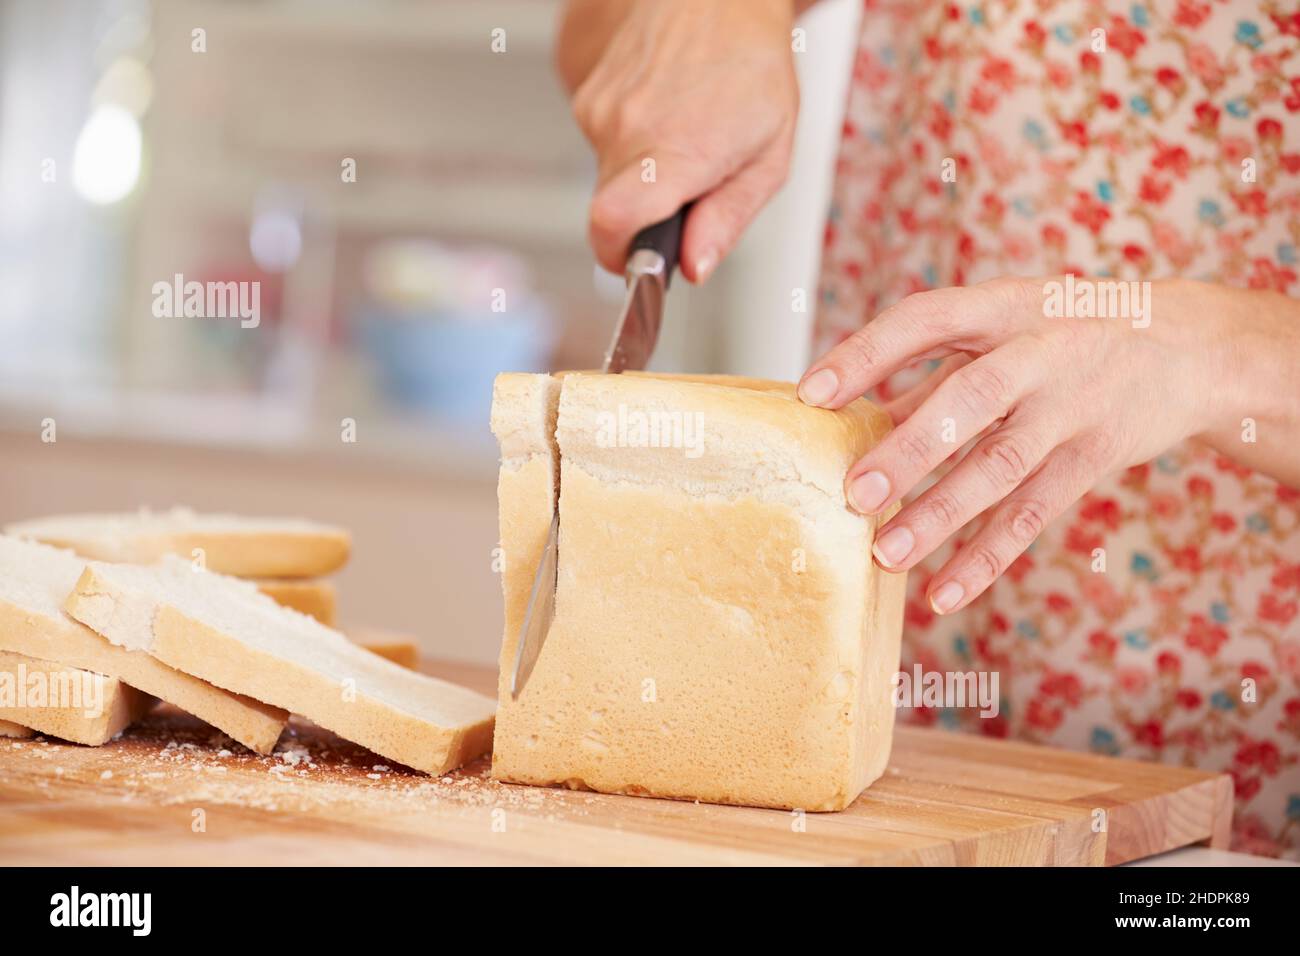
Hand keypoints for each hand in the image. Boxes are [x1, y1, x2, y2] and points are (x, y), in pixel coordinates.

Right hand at [562, 0, 799, 280]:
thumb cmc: (753, 67)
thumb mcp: (769, 158)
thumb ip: (727, 220)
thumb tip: (693, 266)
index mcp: (676, 150)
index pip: (612, 223)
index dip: (618, 259)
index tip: (639, 266)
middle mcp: (628, 129)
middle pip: (612, 213)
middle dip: (646, 219)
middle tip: (690, 189)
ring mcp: (601, 110)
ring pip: (609, 180)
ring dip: (643, 178)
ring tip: (684, 137)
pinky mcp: (588, 98)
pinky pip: (604, 148)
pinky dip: (632, 147)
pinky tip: (665, 116)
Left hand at [797, 277, 1260, 615]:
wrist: (1187, 348)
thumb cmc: (1063, 335)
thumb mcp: (1001, 329)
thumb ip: (930, 371)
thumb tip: (844, 417)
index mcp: (1003, 307)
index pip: (926, 319)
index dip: (868, 354)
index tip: (811, 394)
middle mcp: (1041, 353)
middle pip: (971, 399)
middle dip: (910, 449)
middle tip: (853, 494)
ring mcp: (1072, 409)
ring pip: (1002, 468)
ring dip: (941, 515)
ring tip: (884, 555)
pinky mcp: (1094, 459)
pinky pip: (1033, 515)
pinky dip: (986, 559)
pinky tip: (942, 593)